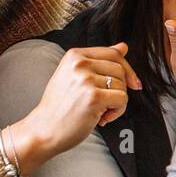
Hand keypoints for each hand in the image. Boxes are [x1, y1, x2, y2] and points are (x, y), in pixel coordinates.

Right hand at [8, 42, 141, 174]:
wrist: (43, 130)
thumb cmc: (60, 107)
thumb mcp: (75, 77)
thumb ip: (99, 61)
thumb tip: (123, 46)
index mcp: (74, 55)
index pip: (113, 53)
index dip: (127, 69)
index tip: (132, 83)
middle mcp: (79, 64)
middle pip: (120, 70)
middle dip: (120, 89)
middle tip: (105, 103)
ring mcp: (86, 80)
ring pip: (122, 86)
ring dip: (117, 103)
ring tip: (99, 111)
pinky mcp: (94, 97)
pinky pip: (122, 99)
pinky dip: (117, 111)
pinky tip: (101, 118)